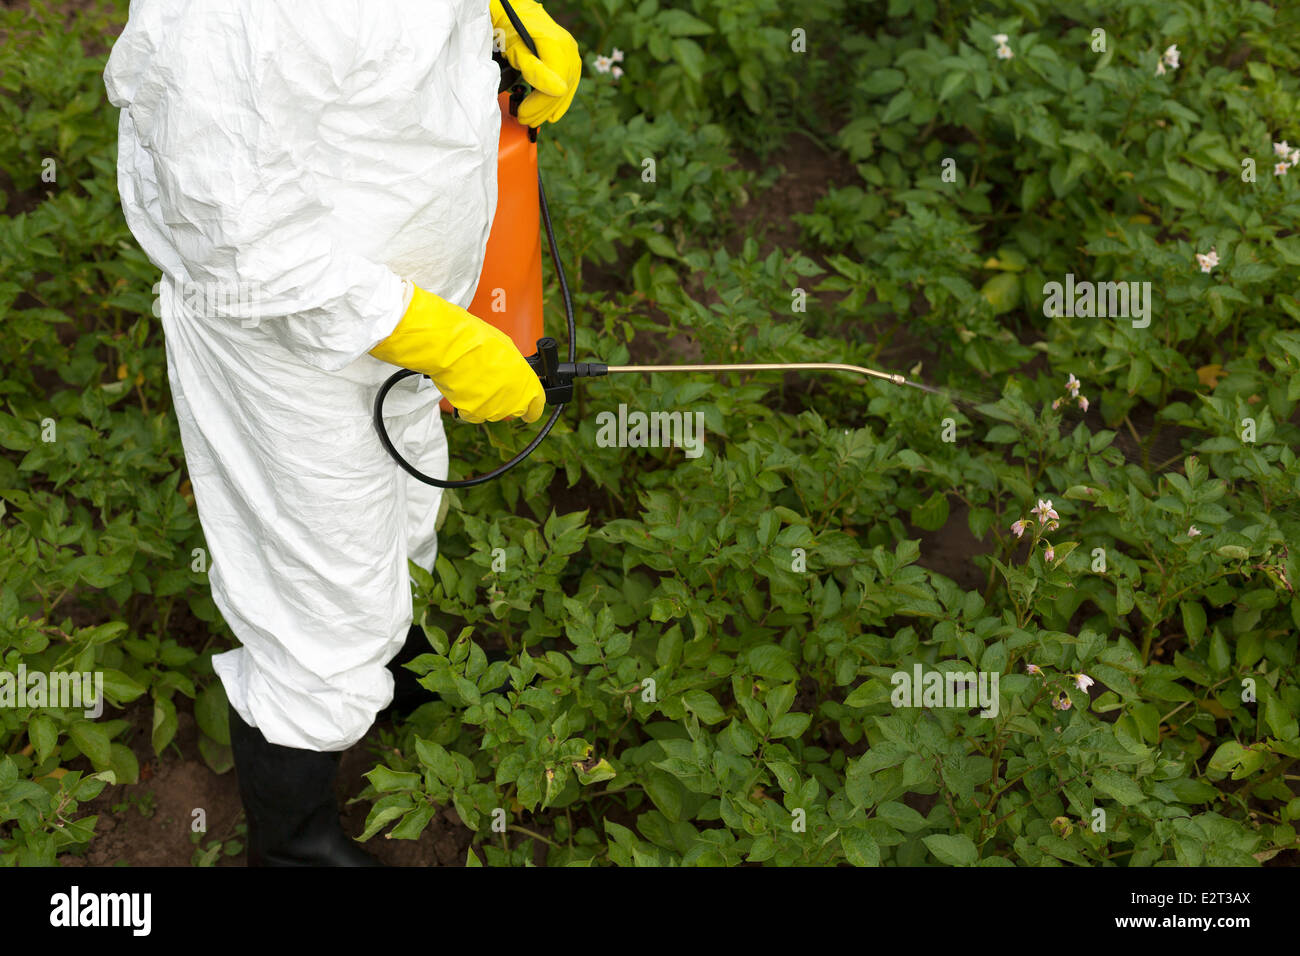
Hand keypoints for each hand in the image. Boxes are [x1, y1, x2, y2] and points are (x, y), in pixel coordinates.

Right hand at [370, 284, 544, 422]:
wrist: (452, 348)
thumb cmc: (481, 342)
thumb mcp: (509, 350)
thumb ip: (515, 370)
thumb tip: (512, 373)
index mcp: (528, 386)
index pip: (535, 407)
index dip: (531, 408)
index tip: (528, 409)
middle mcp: (513, 403)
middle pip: (512, 409)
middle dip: (505, 399)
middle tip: (491, 381)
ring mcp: (493, 410)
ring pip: (492, 411)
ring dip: (486, 400)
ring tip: (474, 377)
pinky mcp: (472, 414)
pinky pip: (473, 413)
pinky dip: (469, 403)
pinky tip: (464, 386)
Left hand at [490, 0, 580, 125]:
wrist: (516, 13)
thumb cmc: (510, 28)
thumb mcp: (515, 49)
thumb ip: (535, 70)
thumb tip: (557, 91)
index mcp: (555, 44)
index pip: (556, 84)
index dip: (541, 103)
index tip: (523, 113)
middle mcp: (569, 48)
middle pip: (562, 89)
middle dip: (542, 109)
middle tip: (523, 119)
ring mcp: (572, 53)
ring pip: (567, 89)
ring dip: (549, 109)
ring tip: (532, 119)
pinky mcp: (571, 59)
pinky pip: (570, 85)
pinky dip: (560, 102)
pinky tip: (552, 115)